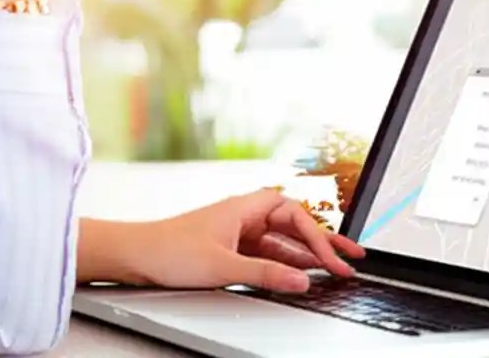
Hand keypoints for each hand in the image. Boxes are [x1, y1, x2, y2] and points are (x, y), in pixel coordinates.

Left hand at [84, 189, 364, 293]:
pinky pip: (267, 254)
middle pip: (294, 225)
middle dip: (324, 241)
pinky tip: (299, 274)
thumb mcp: (223, 267)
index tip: (333, 260)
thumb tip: (302, 280)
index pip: (295, 216)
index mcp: (245, 207)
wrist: (136, 256)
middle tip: (352, 256)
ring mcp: (238, 232)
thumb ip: (266, 275)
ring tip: (334, 268)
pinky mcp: (230, 248)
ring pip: (282, 242)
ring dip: (307, 255)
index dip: (318, 237)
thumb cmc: (170, 249)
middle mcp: (245, 215)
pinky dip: (285, 264)